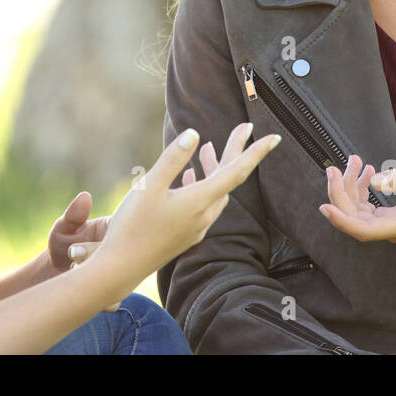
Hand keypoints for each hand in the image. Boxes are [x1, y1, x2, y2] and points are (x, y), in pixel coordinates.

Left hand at [47, 191, 119, 310]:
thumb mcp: (64, 227)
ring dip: (96, 278)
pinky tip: (78, 288)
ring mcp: (123, 274)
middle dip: (96, 259)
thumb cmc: (61, 244)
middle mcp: (125, 251)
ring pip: (122, 279)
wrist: (54, 274)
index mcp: (117, 228)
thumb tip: (85, 196)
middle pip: (125, 255)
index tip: (75, 248)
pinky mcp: (115, 295)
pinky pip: (115, 300)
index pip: (124, 229)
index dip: (102, 239)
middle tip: (72, 259)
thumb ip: (74, 214)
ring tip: (73, 273)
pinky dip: (96, 296)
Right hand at [92, 122, 280, 305]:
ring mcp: (196, 227)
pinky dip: (202, 185)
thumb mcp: (149, 186)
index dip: (256, 152)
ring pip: (215, 192)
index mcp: (200, 201)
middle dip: (235, 152)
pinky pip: (204, 205)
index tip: (275, 137)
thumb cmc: (133, 225)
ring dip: (215, 168)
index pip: (236, 172)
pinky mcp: (186, 235)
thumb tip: (195, 134)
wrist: (121, 268)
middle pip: (228, 178)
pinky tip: (188, 177)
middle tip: (243, 127)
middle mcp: (204, 215)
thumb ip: (173, 158)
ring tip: (208, 148)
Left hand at [319, 156, 395, 243]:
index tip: (324, 207)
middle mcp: (394, 229)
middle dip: (340, 193)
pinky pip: (366, 206)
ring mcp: (391, 224)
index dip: (342, 220)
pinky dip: (360, 188)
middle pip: (355, 218)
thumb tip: (377, 182)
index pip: (364, 230)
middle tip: (335, 167)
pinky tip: (366, 171)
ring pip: (358, 210)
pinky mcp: (390, 216)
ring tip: (355, 161)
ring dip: (350, 187)